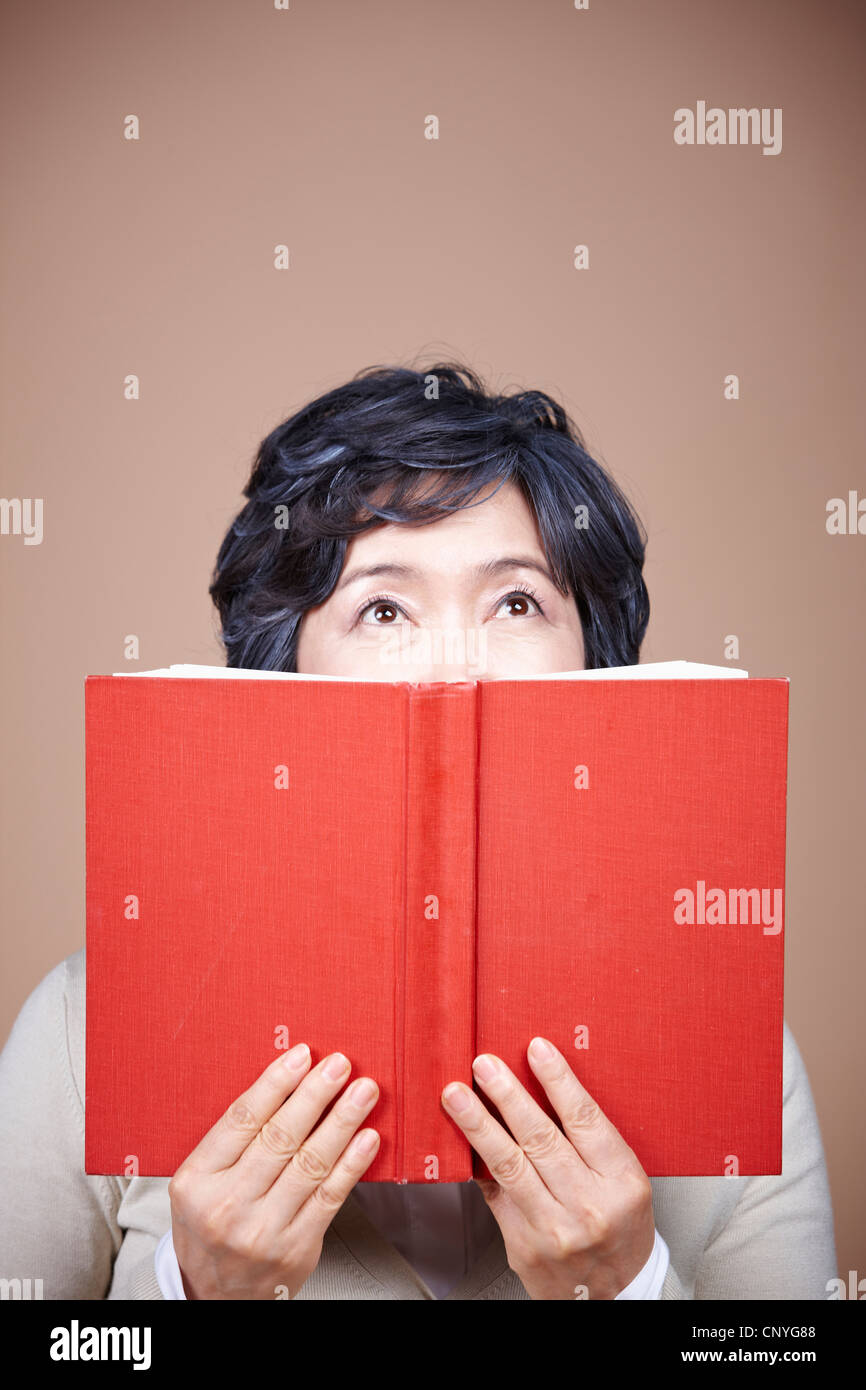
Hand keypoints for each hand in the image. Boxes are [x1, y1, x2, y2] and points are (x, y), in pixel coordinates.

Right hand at [169, 1045, 379, 1298]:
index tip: (301, 1056)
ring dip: (342, 1121)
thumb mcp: (199, 1183)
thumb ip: (231, 1141)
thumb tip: (285, 1084)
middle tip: (339, 1065)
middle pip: (279, 1137)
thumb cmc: (209, 1226)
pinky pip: (330, 1197)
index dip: (275, 1083)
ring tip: (363, 1091)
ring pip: (310, 1163)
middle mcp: (228, 1205)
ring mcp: (264, 1230)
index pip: (241, 1120)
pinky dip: (352, 1164)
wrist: (216, 1296)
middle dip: (315, 1095)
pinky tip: (367, 1138)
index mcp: (197, 1181)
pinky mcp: (297, 1248)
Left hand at [441, 1037, 654, 1299]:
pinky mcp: (523, 1245)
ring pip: (509, 1166)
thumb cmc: (621, 1231)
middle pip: (541, 1139)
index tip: (536, 1049)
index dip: (558, 1080)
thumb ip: (591, 1144)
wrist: (613, 1296)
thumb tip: (541, 1089)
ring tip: (457, 1096)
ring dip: (478, 1124)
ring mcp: (553, 1228)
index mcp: (622, 1183)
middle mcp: (588, 1206)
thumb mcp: (626, 1184)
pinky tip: (459, 1138)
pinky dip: (475, 1163)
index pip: (585, 1120)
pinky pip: (493, 1195)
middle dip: (507, 1096)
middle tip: (485, 1066)